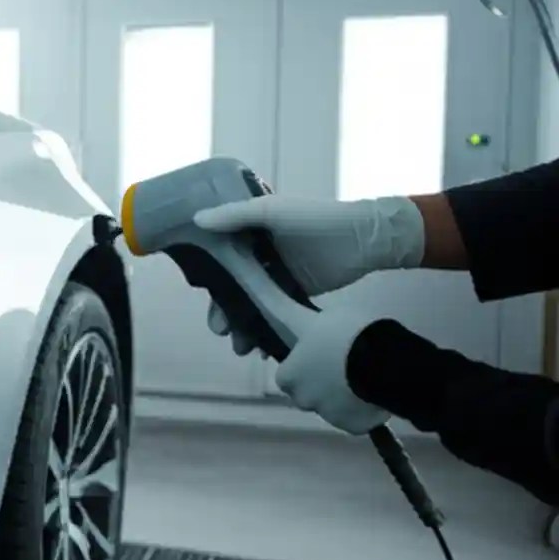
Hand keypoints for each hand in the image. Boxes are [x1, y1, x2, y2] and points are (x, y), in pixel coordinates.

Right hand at [195, 195, 424, 355]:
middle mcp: (258, 254)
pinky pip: (273, 313)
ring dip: (244, 326)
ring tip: (243, 347)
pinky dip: (266, 329)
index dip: (208, 283)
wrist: (362, 239)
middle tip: (223, 332)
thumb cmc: (315, 220)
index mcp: (248, 232)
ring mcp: (277, 275)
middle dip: (224, 313)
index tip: (205, 303)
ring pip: (251, 304)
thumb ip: (235, 216)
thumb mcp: (271, 212)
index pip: (218, 260)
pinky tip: (264, 347)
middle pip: (232, 287)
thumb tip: (197, 220)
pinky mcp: (295, 292)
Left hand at [275, 307, 390, 434]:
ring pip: (332, 409)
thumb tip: (302, 327)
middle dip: (319, 386)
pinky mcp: (354, 426)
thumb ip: (308, 331)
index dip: (301, 369)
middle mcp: (303, 399)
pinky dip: (363, 410)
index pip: (286, 377)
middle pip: (307, 395)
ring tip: (365, 378)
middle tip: (340, 368)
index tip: (315, 359)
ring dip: (342, 398)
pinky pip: (356, 418)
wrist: (384, 359)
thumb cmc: (347, 333)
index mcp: (289, 374)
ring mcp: (329, 416)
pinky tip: (377, 393)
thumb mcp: (321, 319)